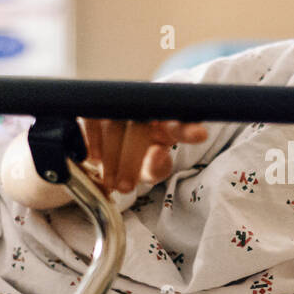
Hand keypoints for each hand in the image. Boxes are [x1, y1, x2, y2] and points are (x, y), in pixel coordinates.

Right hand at [76, 118, 208, 195]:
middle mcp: (146, 111)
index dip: (188, 129)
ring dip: (112, 157)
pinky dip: (93, 140)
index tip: (199, 135)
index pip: (180, 125)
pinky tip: (94, 159)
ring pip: (115, 126)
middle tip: (125, 188)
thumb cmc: (138, 160)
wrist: (108, 147)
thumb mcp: (151, 170)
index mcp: (168, 125)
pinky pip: (93, 119)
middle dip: (132, 161)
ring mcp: (120, 106)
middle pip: (141, 130)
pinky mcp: (97, 106)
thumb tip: (157, 152)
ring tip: (110, 183)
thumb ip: (157, 168)